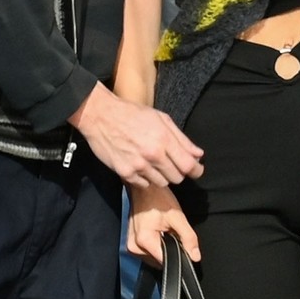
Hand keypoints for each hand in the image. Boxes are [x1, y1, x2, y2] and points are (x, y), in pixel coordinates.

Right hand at [68, 83, 203, 187]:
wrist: (101, 116)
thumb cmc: (132, 114)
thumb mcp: (161, 119)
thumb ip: (181, 139)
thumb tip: (199, 154)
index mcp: (163, 139)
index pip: (189, 165)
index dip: (197, 170)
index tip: (197, 170)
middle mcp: (152, 155)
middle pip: (177, 178)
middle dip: (177, 171)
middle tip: (170, 162)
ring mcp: (138, 166)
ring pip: (161, 183)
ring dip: (161, 175)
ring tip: (153, 162)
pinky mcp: (125, 173)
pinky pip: (144, 184)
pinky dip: (145, 178)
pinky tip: (140, 165)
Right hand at [127, 185, 200, 264]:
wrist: (144, 188)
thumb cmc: (157, 197)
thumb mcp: (177, 216)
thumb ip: (188, 237)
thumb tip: (195, 256)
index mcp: (143, 241)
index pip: (166, 261)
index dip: (178, 256)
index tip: (182, 244)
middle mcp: (134, 247)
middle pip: (159, 261)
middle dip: (169, 250)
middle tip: (171, 232)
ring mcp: (131, 246)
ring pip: (154, 257)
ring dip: (162, 248)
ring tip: (164, 230)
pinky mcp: (132, 243)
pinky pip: (148, 251)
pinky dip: (156, 244)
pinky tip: (158, 232)